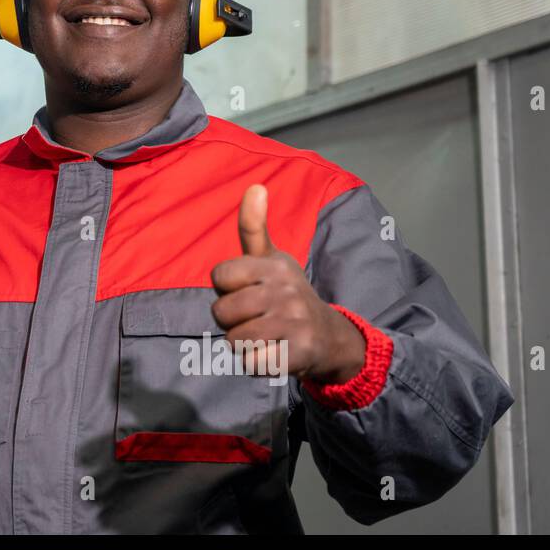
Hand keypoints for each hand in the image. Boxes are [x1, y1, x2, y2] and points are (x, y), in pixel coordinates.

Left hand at [209, 185, 364, 383]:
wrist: (329, 336)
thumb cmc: (286, 293)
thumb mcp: (271, 258)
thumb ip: (253, 226)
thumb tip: (255, 186)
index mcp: (275, 265)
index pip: (219, 275)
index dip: (226, 288)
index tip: (247, 289)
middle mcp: (286, 291)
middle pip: (221, 311)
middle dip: (231, 320)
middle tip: (256, 317)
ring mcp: (293, 323)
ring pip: (233, 339)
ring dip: (242, 342)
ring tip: (264, 334)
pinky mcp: (296, 355)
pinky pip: (250, 362)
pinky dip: (255, 362)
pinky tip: (272, 352)